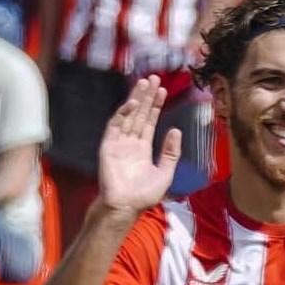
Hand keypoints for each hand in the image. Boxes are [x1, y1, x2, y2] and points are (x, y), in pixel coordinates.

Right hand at [95, 75, 182, 213]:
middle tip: (154, 78)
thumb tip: (176, 129)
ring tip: (144, 83)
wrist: (126, 206)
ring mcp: (118, 142)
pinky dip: (122, 114)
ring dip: (136, 99)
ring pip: (128, 115)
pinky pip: (115, 126)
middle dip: (147, 96)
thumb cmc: (144, 194)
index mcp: (143, 148)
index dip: (156, 106)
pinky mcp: (108, 146)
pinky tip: (132, 103)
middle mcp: (130, 142)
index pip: (150, 121)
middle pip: (139, 114)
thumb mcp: (165, 173)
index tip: (163, 91)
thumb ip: (171, 152)